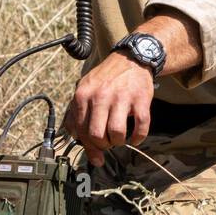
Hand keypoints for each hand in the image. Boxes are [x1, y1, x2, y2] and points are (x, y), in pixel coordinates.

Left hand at [65, 52, 153, 166]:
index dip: (89, 147)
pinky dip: (138, 137)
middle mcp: (100, 96)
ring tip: (120, 138)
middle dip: (103, 145)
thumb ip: (77, 112)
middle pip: (97, 134)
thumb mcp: (85, 89)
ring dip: (119, 142)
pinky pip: (140, 127)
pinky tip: (136, 137)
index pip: (81, 130)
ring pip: (116, 133)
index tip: (96, 155)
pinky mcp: (140, 100)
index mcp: (83, 95)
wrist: (130, 59)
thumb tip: (75, 138)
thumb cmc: (106, 78)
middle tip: (108, 143)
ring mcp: (121, 98)